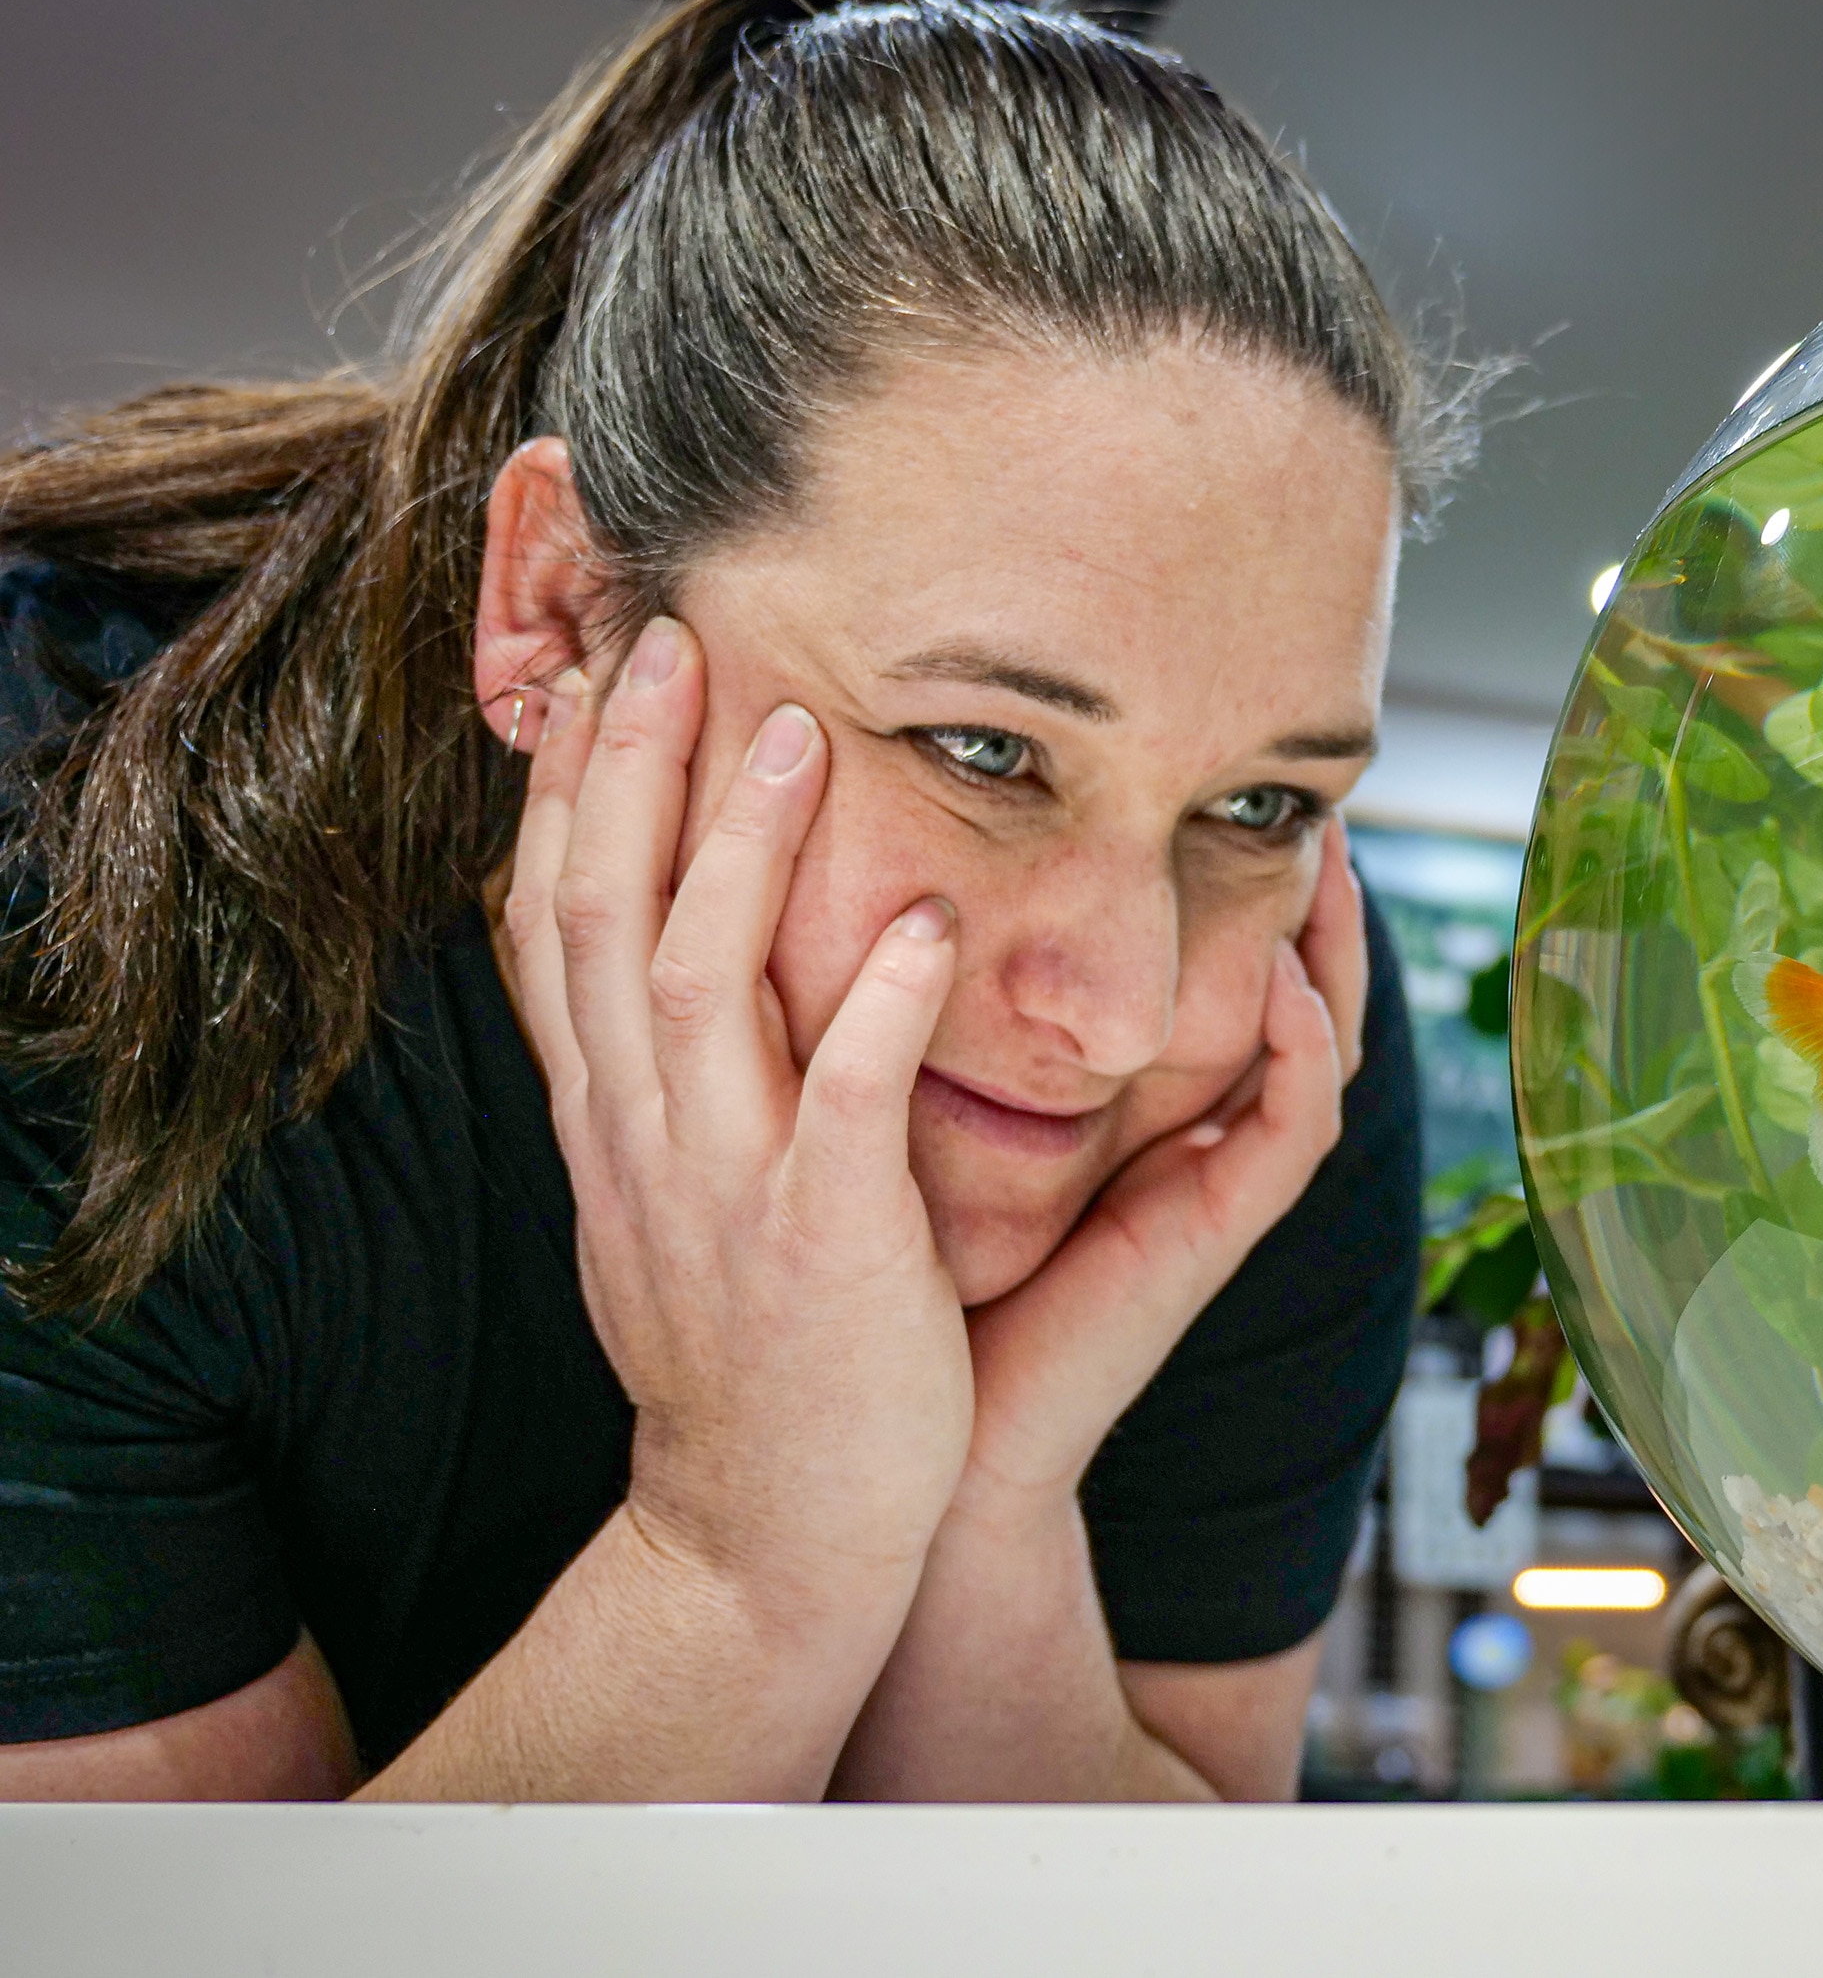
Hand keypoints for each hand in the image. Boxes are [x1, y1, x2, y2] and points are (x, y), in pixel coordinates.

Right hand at [502, 617, 974, 1612]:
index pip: (555, 922)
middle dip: (630, 771)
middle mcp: (644, 1137)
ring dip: (743, 853)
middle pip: (605, 916)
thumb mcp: (665, 1200)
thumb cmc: (744, 1356)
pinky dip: (873, 1009)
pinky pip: (843, 1106)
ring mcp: (727, 1188)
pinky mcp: (823, 1244)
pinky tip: (918, 922)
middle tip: (672, 635)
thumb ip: (659, 1081)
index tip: (593, 670)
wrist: (765, 1536)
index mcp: (612, 1121)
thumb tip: (655, 959)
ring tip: (800, 732)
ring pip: (701, 985)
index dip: (567, 791)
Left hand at [947, 821, 1369, 1508]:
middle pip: (1290, 981)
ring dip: (1334, 945)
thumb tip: (879, 882)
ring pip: (1317, 1043)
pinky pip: (1292, 1133)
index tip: (1213, 764)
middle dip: (1311, 885)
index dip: (1229, 868)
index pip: (1209, 958)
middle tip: (1312, 782)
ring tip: (1331, 850)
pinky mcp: (1208, 1239)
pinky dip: (1301, 1051)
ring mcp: (1207, 1184)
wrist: (909, 1445)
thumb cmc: (897, 1275)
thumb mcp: (909, 1112)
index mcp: (1127, 1098)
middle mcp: (1185, 1130)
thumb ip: (923, 1018)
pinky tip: (1282, 975)